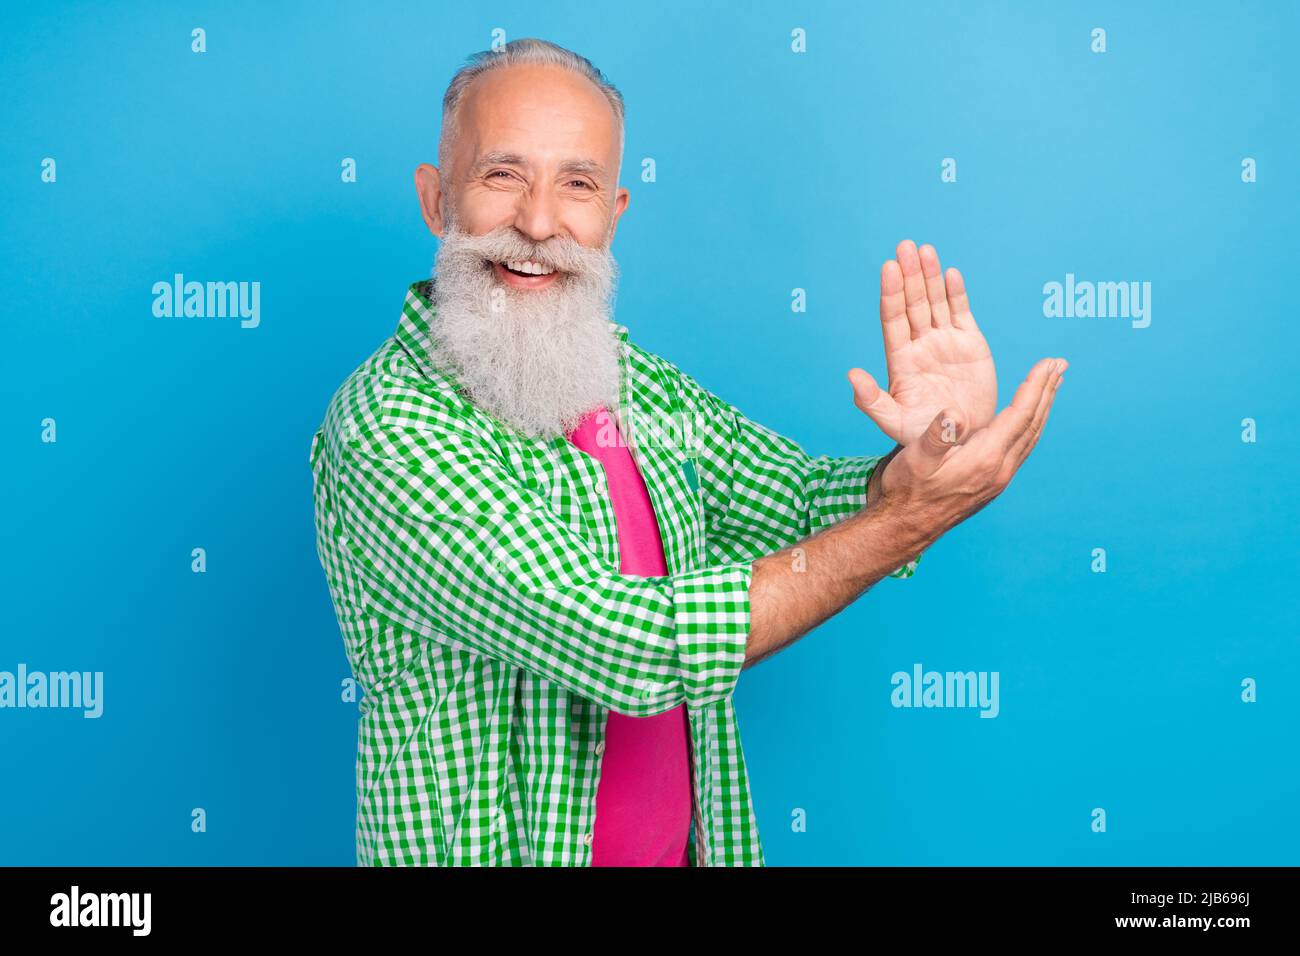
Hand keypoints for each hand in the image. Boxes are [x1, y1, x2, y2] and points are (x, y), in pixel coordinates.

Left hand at [848, 240, 997, 446]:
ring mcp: (944, 342)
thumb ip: (872, 401)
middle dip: (909, 276)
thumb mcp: (895, 423)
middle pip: (912, 304)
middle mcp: (920, 345)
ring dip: (929, 277)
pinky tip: (949, 273)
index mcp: (900, 360)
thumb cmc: (923, 438)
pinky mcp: (970, 344)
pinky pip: (960, 313)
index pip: (893, 320)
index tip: (888, 268)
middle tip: (904, 246)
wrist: (961, 443)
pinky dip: (956, 293)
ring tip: (924, 250)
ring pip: (935, 302)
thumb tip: (851, 376)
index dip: (891, 294)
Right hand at [877, 357, 1066, 541]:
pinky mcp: (993, 482)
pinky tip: (1029, 418)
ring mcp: (999, 478)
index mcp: (984, 458)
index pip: (1019, 415)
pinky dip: (1030, 425)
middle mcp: (999, 469)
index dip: (1035, 386)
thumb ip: (936, 436)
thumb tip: (954, 413)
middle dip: (1047, 391)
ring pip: (1030, 436)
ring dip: (1043, 407)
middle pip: (1032, 423)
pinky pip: (1022, 447)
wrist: (905, 527)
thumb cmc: (906, 490)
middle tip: (1061, 364)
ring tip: (1052, 385)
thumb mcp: (914, 460)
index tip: (1048, 363)